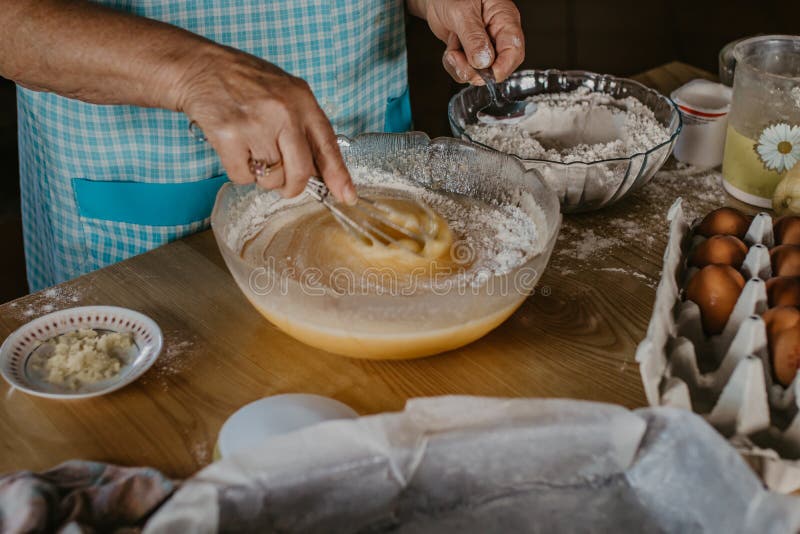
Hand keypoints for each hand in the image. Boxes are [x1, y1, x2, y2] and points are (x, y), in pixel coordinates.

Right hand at [175, 46, 355, 202]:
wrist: (201, 67)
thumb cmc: (245, 82)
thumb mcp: (285, 92)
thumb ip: (304, 125)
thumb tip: (320, 170)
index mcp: (302, 100)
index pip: (327, 145)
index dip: (339, 175)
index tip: (347, 196)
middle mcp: (283, 112)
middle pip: (300, 172)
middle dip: (293, 187)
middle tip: (285, 186)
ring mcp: (256, 124)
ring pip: (270, 178)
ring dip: (262, 176)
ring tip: (252, 151)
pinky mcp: (229, 136)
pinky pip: (243, 177)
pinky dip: (239, 171)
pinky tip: (235, 149)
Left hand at [415, 0, 523, 84]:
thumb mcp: (463, 12)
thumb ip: (474, 37)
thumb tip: (484, 61)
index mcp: (504, 19)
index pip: (514, 50)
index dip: (502, 68)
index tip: (486, 75)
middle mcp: (497, 34)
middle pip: (498, 66)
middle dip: (477, 70)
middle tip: (458, 59)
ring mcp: (484, 45)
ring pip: (480, 72)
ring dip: (462, 67)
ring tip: (452, 49)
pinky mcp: (470, 53)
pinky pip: (466, 71)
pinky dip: (454, 66)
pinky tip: (451, 49)